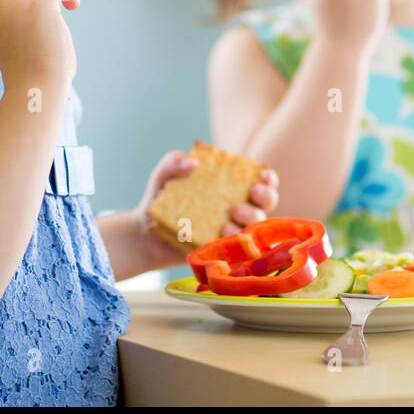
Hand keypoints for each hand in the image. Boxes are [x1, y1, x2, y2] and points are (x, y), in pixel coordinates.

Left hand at [133, 150, 279, 266]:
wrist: (144, 233)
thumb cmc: (159, 200)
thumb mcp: (162, 176)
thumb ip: (172, 162)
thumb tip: (192, 163)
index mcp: (229, 188)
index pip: (260, 182)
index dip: (269, 180)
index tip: (263, 176)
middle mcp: (236, 210)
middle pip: (265, 205)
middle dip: (265, 198)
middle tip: (249, 194)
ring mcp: (230, 232)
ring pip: (254, 228)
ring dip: (249, 222)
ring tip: (226, 222)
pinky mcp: (221, 251)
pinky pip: (237, 250)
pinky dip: (234, 244)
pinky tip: (220, 238)